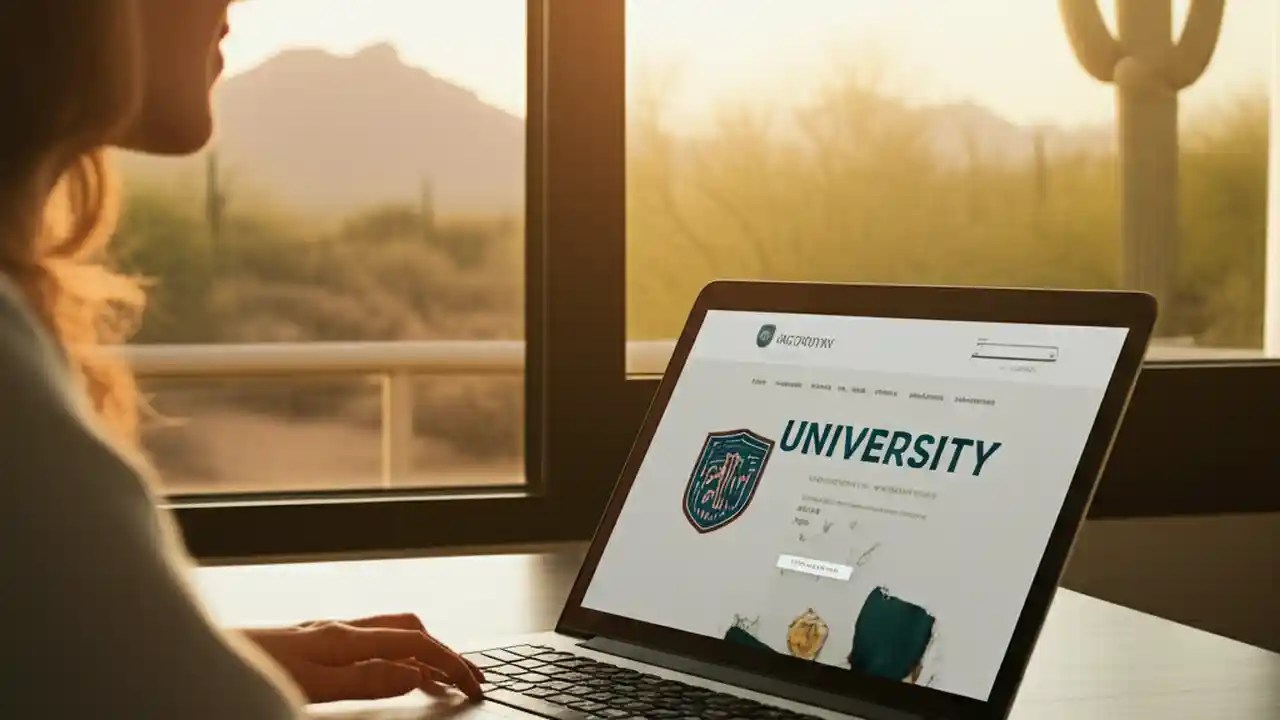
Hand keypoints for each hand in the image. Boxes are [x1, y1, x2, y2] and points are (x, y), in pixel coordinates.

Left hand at [243, 613, 484, 702]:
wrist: (196, 661)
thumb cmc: (248, 672)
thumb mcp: (313, 687)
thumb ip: (365, 680)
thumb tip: (413, 674)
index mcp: (344, 637)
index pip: (416, 643)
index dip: (451, 662)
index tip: (473, 684)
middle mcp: (338, 629)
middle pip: (409, 630)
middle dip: (444, 651)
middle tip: (467, 679)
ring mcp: (324, 635)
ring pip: (389, 635)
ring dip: (420, 654)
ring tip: (439, 681)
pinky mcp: (310, 644)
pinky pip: (367, 644)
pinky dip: (392, 657)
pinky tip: (388, 672)